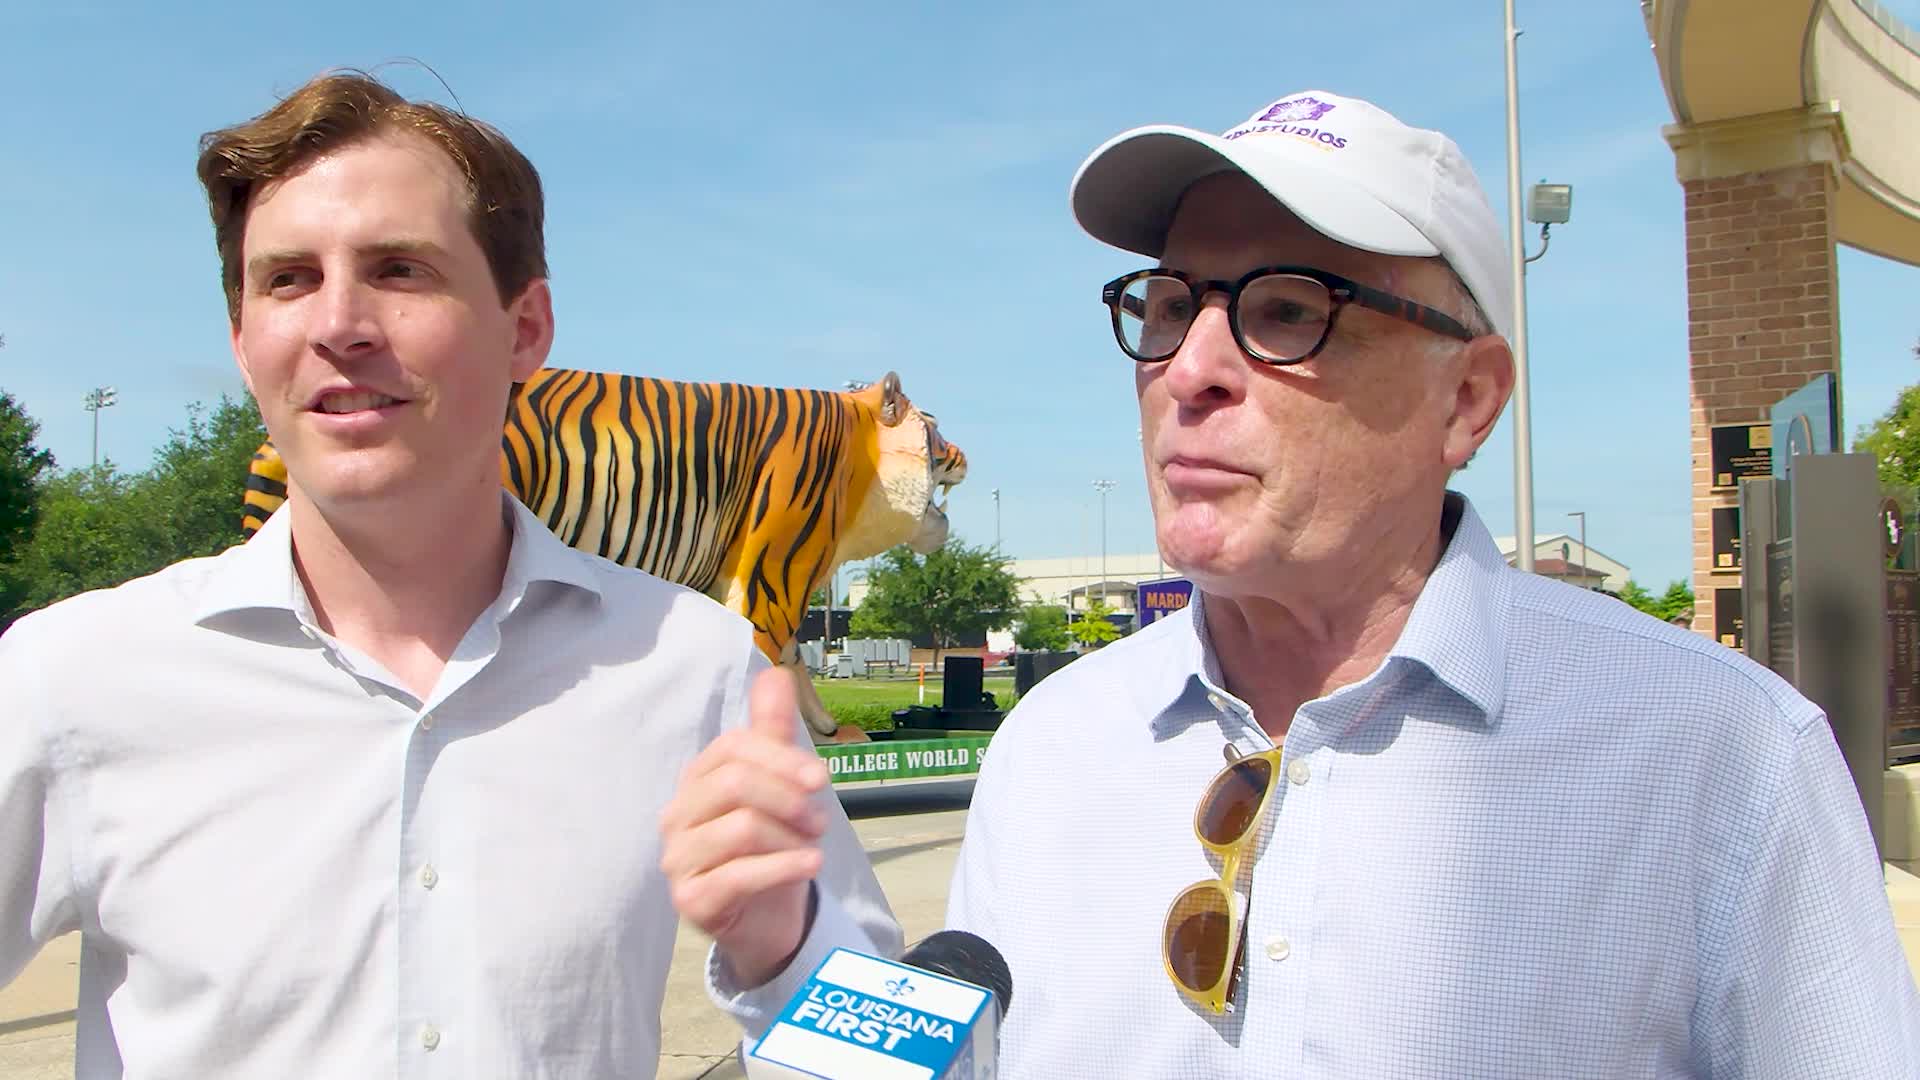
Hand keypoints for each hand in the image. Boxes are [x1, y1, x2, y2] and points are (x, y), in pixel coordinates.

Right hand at [659, 666, 830, 985]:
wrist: (765, 918)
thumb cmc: (770, 844)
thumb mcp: (777, 785)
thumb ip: (772, 732)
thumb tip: (776, 673)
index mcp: (696, 779)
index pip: (735, 748)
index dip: (783, 758)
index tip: (821, 778)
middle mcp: (678, 815)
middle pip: (735, 783)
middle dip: (788, 797)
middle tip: (820, 820)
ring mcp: (678, 859)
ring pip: (741, 828)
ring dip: (791, 836)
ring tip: (813, 847)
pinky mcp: (691, 899)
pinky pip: (740, 875)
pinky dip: (785, 866)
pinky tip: (810, 864)